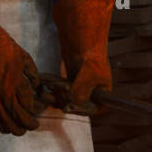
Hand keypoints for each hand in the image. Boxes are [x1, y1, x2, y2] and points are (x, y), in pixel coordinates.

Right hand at [0, 36, 41, 134]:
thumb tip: (37, 87)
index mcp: (14, 82)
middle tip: (33, 126)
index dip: (32, 111)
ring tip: (20, 131)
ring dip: (12, 127)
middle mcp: (1, 92)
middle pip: (16, 116)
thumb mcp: (24, 58)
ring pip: (2, 119)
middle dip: (26, 124)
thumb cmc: (3, 50)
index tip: (36, 113)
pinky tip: (4, 129)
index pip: (26, 104)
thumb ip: (33, 74)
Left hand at [52, 0, 114, 115]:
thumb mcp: (89, 77)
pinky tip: (47, 86)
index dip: (82, 111)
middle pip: (78, 105)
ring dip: (57, 97)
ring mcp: (81, 87)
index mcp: (103, 93)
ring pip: (68, 99)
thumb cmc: (91, 58)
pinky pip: (62, 91)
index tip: (69, 107)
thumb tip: (72, 104)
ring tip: (48, 93)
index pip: (94, 109)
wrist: (83, 41)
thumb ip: (81, 94)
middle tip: (59, 93)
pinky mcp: (71, 81)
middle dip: (66, 102)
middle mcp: (93, 92)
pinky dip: (54, 91)